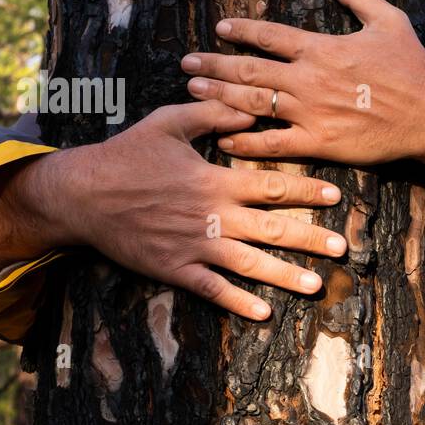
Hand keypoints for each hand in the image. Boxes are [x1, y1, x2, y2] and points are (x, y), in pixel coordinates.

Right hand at [8, 101, 346, 319]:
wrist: (81, 194)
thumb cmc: (127, 154)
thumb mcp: (168, 122)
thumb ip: (212, 116)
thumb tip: (251, 110)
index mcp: (214, 180)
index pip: (272, 185)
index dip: (307, 191)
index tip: (336, 197)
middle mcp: (211, 215)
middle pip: (271, 228)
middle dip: (310, 238)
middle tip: (343, 248)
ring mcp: (194, 246)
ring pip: (249, 264)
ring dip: (285, 275)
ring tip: (317, 285)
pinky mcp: (175, 268)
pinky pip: (212, 289)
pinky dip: (238, 302)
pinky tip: (264, 313)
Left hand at [181, 0, 424, 201]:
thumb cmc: (413, 67)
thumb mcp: (389, 20)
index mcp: (322, 47)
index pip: (269, 35)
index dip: (241, 31)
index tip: (220, 29)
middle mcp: (309, 79)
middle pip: (249, 70)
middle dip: (214, 66)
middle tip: (187, 65)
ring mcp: (311, 112)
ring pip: (253, 103)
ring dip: (219, 97)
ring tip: (193, 92)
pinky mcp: (319, 143)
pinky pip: (273, 143)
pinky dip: (245, 141)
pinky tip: (222, 139)